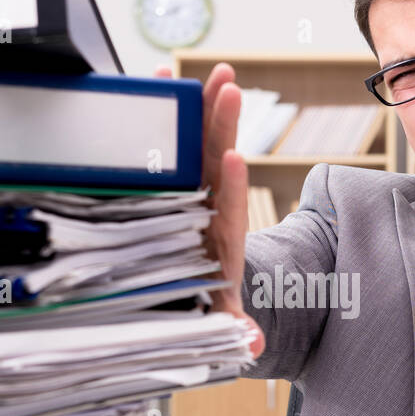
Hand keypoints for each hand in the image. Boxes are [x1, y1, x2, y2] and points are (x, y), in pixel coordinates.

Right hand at [155, 61, 264, 356]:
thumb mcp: (221, 311)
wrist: (205, 278)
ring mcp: (196, 185)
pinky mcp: (176, 176)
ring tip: (214, 70)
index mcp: (221, 234)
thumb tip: (253, 345)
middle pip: (219, 160)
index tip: (236, 158)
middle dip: (223, 124)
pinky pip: (173, 138)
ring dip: (206, 105)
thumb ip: (234, 323)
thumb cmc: (210, 292)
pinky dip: (168, 108)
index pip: (231, 205)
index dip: (235, 184)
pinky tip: (161, 76)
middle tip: (230, 88)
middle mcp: (211, 203)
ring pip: (201, 141)